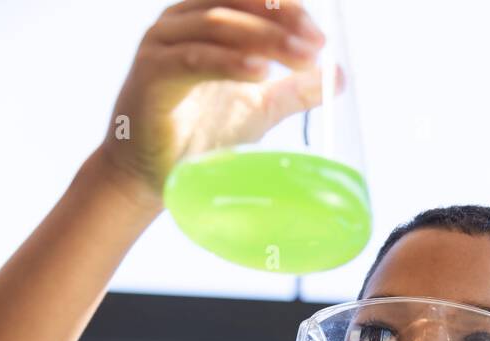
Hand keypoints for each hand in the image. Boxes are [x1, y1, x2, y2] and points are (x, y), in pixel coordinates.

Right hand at [94, 1, 334, 205]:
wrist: (153, 174)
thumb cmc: (201, 134)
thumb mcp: (258, 107)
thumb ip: (293, 90)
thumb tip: (339, 76)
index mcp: (205, 18)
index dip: (287, 8)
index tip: (320, 37)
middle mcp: (181, 21)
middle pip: (235, 1)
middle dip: (281, 21)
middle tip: (316, 45)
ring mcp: (163, 43)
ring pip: (217, 25)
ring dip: (264, 39)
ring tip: (300, 60)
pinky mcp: (151, 74)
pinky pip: (193, 59)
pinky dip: (229, 63)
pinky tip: (259, 73)